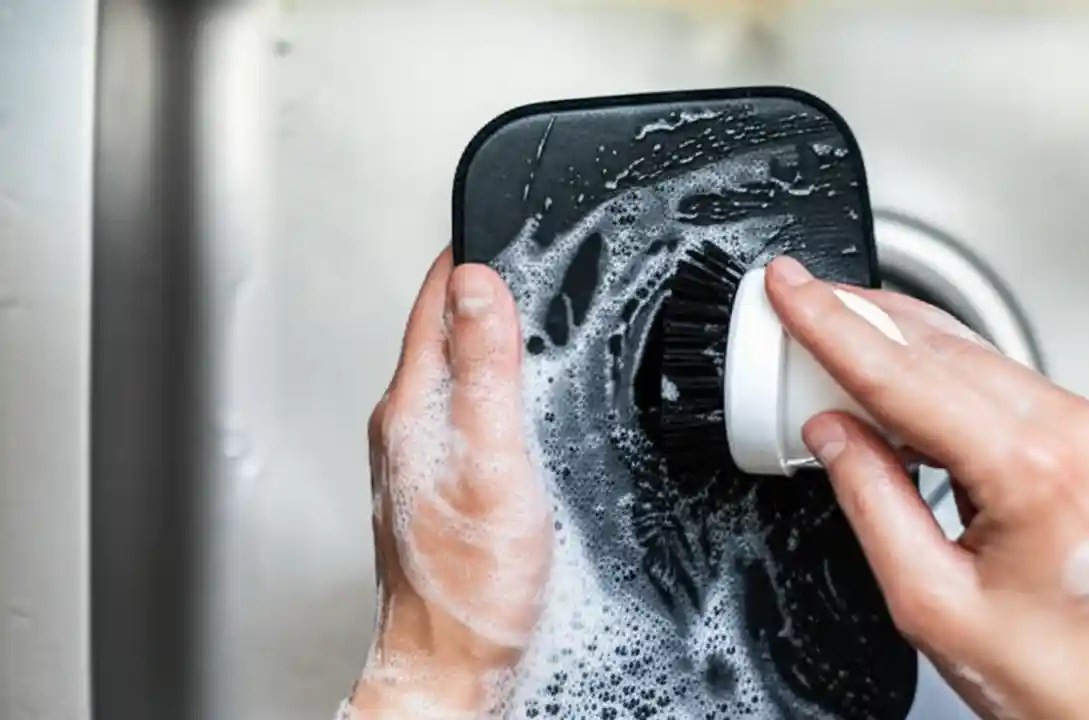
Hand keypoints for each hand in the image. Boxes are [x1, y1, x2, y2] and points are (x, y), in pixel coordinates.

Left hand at [340, 253, 552, 718]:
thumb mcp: (493, 459)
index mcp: (413, 406)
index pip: (433, 303)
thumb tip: (475, 281)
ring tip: (522, 310)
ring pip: (454, 373)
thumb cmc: (469, 583)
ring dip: (486, 338)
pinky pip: (465, 412)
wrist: (450, 664)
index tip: (495, 222)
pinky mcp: (440, 485)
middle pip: (442, 332)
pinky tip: (520, 398)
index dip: (467, 257)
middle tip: (520, 256)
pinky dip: (493, 388)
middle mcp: (407, 425)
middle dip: (480, 289)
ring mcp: (420, 457)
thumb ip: (484, 369)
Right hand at [764, 256, 1088, 719]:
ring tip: (851, 348)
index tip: (793, 289)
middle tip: (809, 301)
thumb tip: (833, 434)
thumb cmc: (1065, 688)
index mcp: (1038, 471)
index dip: (833, 326)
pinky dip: (965, 383)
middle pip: (950, 350)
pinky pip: (1027, 389)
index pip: (907, 376)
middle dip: (868, 322)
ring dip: (914, 351)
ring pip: (989, 361)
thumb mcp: (932, 603)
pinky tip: (925, 393)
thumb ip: (872, 501)